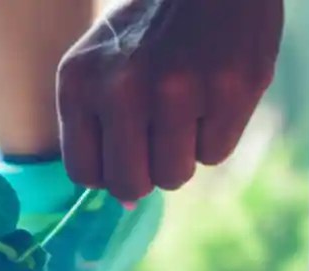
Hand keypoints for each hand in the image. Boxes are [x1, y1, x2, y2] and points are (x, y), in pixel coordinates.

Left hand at [57, 0, 283, 201]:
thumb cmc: (151, 27)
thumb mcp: (104, 65)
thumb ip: (99, 131)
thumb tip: (125, 206)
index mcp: (79, 82)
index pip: (84, 172)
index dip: (109, 172)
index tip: (125, 151)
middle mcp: (122, 88)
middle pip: (128, 185)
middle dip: (146, 174)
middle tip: (160, 138)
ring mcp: (178, 90)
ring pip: (174, 176)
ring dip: (183, 154)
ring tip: (187, 108)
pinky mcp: (229, 91)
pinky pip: (214, 155)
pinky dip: (217, 134)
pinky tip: (214, 92)